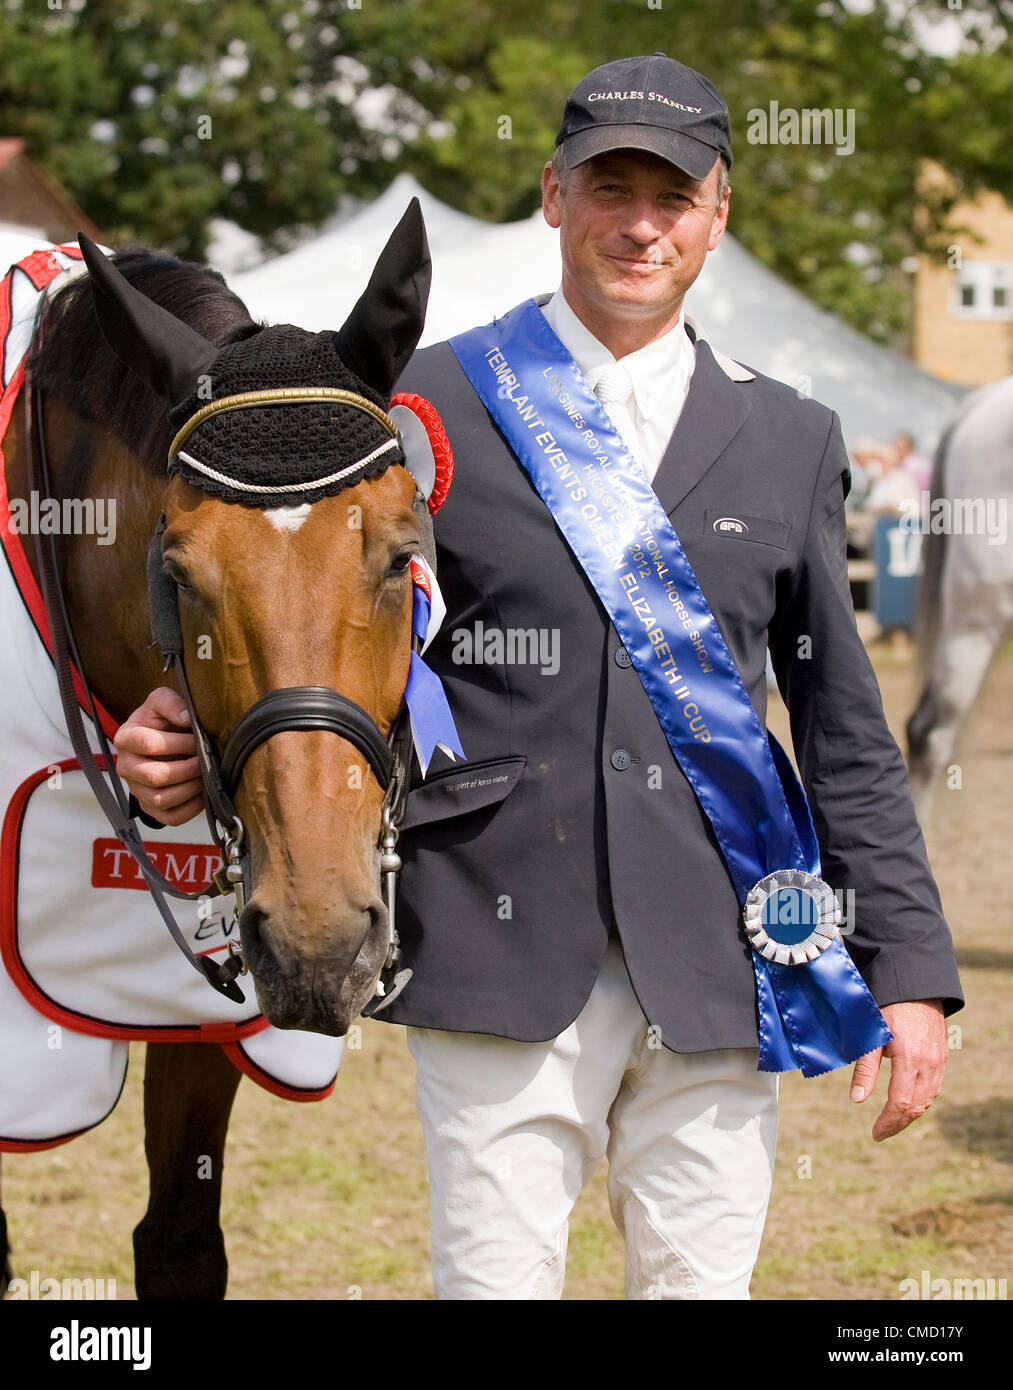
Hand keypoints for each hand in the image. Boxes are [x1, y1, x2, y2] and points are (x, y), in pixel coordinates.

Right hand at [113, 686, 202, 825]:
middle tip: (205, 760)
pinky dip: (191, 808)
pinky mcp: (149, 808)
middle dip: (187, 768)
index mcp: (126, 738)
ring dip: (190, 788)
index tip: (197, 739)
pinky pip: (170, 818)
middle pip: (155, 776)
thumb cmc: (160, 720)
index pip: (148, 744)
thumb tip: (186, 717)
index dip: (178, 743)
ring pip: (162, 799)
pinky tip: (202, 793)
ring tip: (205, 775)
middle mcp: (126, 767)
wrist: (157, 738)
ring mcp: (136, 790)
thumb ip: (171, 703)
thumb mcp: (160, 701)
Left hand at [849, 999, 947, 1140]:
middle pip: (917, 1106)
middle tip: (881, 1132)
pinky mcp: (942, 1057)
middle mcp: (929, 1063)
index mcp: (910, 1058)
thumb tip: (856, 1100)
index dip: (889, 1122)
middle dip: (899, 1123)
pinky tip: (908, 1102)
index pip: (902, 1102)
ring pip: (928, 1099)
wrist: (915, 986)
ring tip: (891, 1121)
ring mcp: (939, 1061)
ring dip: (911, 1114)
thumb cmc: (887, 1008)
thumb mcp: (872, 1036)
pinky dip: (921, 1100)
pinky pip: (934, 1088)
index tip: (875, 1133)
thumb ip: (865, 1069)